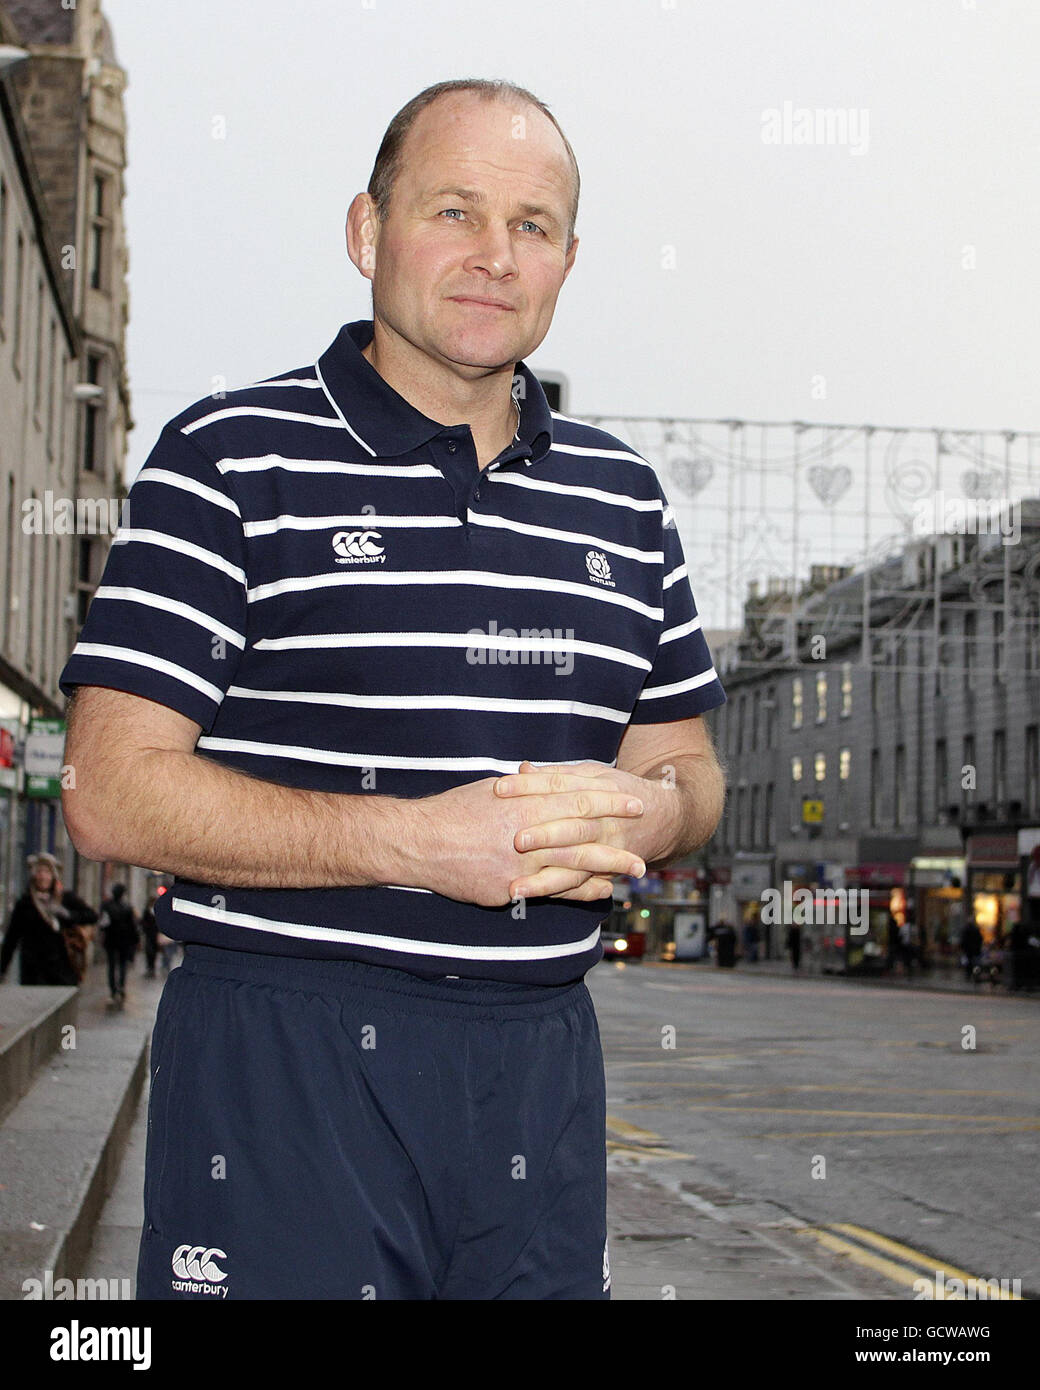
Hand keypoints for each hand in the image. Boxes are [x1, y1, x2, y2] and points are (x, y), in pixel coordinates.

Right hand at [417, 771, 648, 906]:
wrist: (418, 842)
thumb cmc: (454, 811)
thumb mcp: (493, 790)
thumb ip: (525, 787)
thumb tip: (545, 777)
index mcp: (525, 803)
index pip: (579, 799)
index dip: (610, 802)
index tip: (635, 802)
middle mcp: (527, 834)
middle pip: (583, 835)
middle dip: (618, 838)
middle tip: (647, 840)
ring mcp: (519, 865)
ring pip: (573, 866)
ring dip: (606, 868)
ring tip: (633, 870)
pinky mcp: (507, 890)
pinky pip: (551, 892)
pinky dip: (578, 891)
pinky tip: (599, 891)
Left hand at [494, 760, 680, 900]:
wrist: (665, 817)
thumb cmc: (620, 791)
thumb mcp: (593, 775)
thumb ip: (557, 774)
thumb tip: (523, 768)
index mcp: (594, 788)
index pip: (557, 784)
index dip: (529, 786)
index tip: (499, 788)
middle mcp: (602, 818)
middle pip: (571, 824)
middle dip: (544, 834)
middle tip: (515, 840)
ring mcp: (606, 847)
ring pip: (574, 862)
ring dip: (545, 878)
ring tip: (515, 887)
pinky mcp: (605, 869)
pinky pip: (580, 883)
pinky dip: (558, 892)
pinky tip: (534, 898)